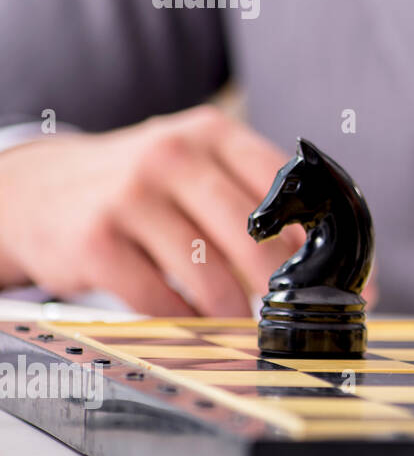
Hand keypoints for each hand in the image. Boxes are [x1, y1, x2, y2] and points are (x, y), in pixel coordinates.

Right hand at [0, 105, 307, 315]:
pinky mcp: (96, 242)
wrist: (36, 187)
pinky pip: (160, 298)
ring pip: (208, 273)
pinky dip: (185, 320)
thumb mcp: (195, 162)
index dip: (317, 235)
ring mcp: (131, 197)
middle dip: (279, 282)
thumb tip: (320, 253)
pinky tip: (193, 322)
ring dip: (233, 309)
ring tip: (241, 319)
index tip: (335, 273)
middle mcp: (172, 156)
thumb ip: (252, 193)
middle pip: (251, 235)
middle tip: (289, 307)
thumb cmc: (140, 183)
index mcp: (212, 133)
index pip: (284, 184)